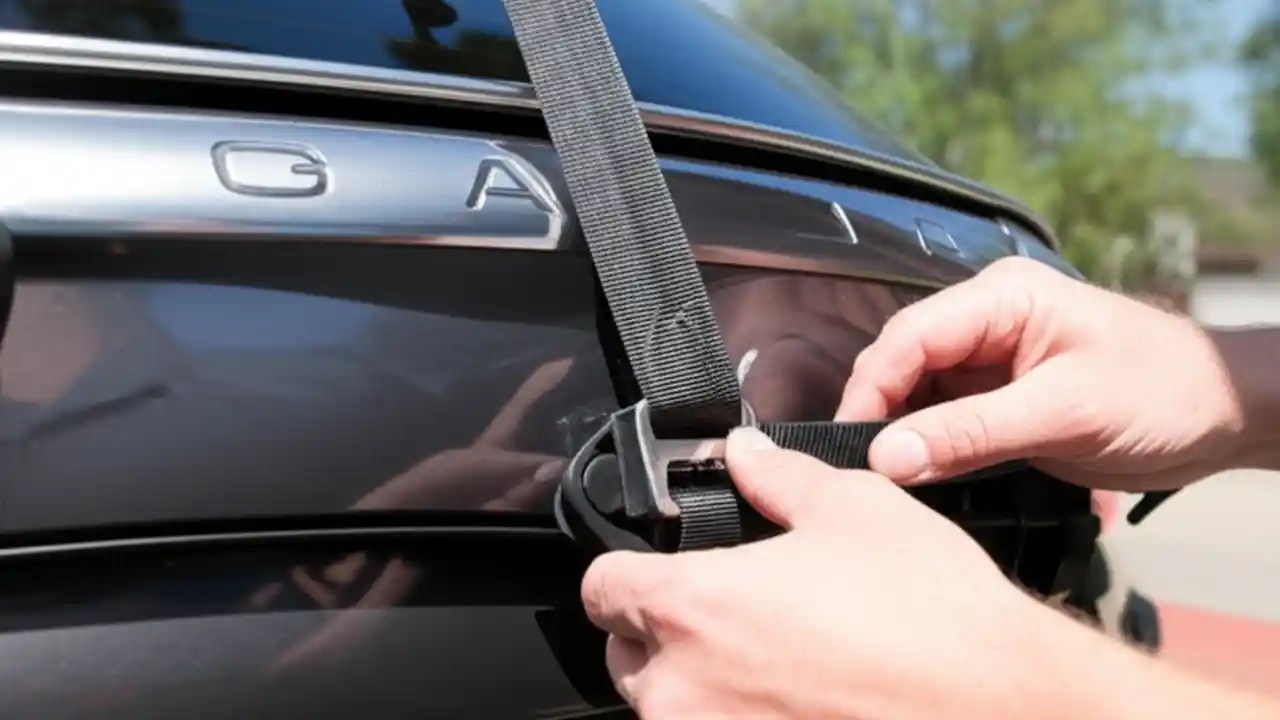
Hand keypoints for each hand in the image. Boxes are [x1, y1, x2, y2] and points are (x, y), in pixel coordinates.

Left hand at [581, 428, 1047, 719]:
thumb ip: (777, 480)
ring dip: (703, 689)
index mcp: (693, 608)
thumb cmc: (931, 615)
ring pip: (670, 713)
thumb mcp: (855, 512)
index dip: (627, 572)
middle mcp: (684, 693)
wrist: (1002, 707)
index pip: (602, 588)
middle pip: (629, 657)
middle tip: (733, 619)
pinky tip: (799, 702)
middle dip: (664, 635)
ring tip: (778, 665)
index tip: (654, 572)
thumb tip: (742, 453)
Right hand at [838, 257, 1245, 490]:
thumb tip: (887, 457)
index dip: (871, 389)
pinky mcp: (998, 396)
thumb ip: (970, 433)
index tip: (852, 447)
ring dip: (900, 434)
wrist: (1225, 413)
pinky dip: (928, 447)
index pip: (908, 337)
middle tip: (862, 472)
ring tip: (886, 481)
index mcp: (1000, 299)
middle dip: (878, 413)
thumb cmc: (1161, 393)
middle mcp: (985, 321)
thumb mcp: (1064, 414)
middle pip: (902, 363)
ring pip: (916, 394)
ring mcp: (990, 359)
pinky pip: (943, 418)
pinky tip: (919, 475)